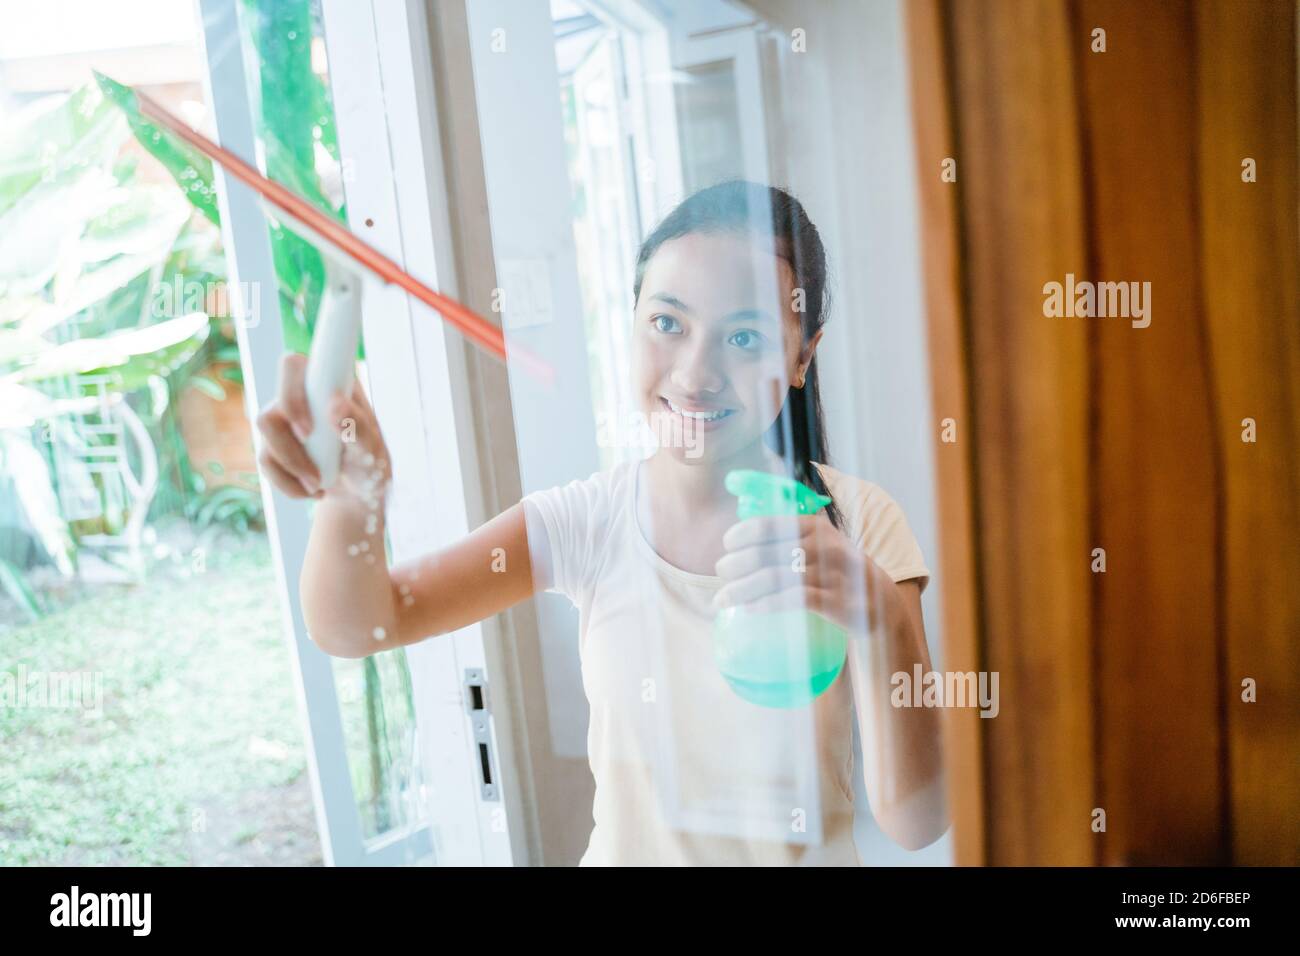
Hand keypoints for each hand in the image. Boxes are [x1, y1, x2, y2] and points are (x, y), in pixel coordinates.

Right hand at [254, 352, 391, 506]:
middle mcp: (300, 397)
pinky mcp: (273, 445)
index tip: (308, 432)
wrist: (358, 494)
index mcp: (327, 384)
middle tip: (314, 472)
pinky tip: (311, 491)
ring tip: (319, 485)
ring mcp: (283, 420)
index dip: (291, 395)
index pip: (293, 366)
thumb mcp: (373, 450)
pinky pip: (265, 461)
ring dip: (292, 468)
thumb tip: (335, 405)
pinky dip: (288, 483)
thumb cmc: (370, 463)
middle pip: (270, 410)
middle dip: (288, 446)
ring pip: (265, 438)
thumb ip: (357, 426)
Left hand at [712, 513, 875, 633]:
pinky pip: (794, 600)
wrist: (879, 602)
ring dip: (741, 589)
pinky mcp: (836, 602)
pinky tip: (749, 609)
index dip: (741, 535)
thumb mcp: (820, 542)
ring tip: (723, 599)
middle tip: (721, 574)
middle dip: (735, 565)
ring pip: (774, 578)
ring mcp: (831, 574)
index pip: (768, 525)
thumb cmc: (837, 570)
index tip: (727, 546)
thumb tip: (741, 537)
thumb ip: (789, 535)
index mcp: (814, 527)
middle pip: (764, 554)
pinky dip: (766, 604)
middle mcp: (823, 546)